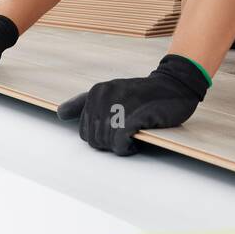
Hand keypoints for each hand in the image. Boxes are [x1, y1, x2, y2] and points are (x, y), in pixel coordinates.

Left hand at [56, 54, 209, 154]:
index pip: (84, 132)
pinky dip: (127, 147)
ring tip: (134, 135)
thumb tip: (60, 114)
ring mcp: (120, 105)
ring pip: (108, 143)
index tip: (116, 130)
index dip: (100, 138)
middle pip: (95, 140)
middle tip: (127, 134)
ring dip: (121, 146)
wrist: (174, 86)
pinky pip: (121, 142)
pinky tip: (137, 141)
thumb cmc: (142, 94)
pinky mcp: (136, 116)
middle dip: (110, 144)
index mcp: (96, 92)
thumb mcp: (110, 92)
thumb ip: (83, 103)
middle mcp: (104, 97)